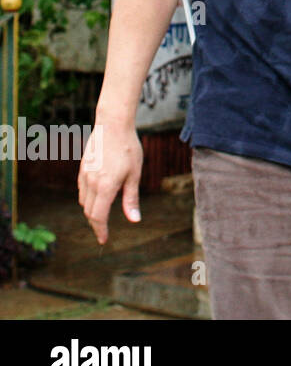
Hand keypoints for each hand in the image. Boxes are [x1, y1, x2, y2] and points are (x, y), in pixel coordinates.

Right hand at [78, 123, 143, 244]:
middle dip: (96, 224)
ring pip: (84, 202)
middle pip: (89, 212)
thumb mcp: (135, 174)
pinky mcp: (82, 169)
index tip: (104, 239)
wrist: (112, 126)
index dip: (100, 230)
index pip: (98, 216)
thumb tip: (134, 220)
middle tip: (103, 232)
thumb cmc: (128, 149)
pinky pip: (82, 190)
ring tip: (101, 217)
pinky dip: (88, 199)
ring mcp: (84, 176)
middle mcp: (91, 183)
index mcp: (106, 186)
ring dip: (91, 211)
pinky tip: (97, 198)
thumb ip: (131, 198)